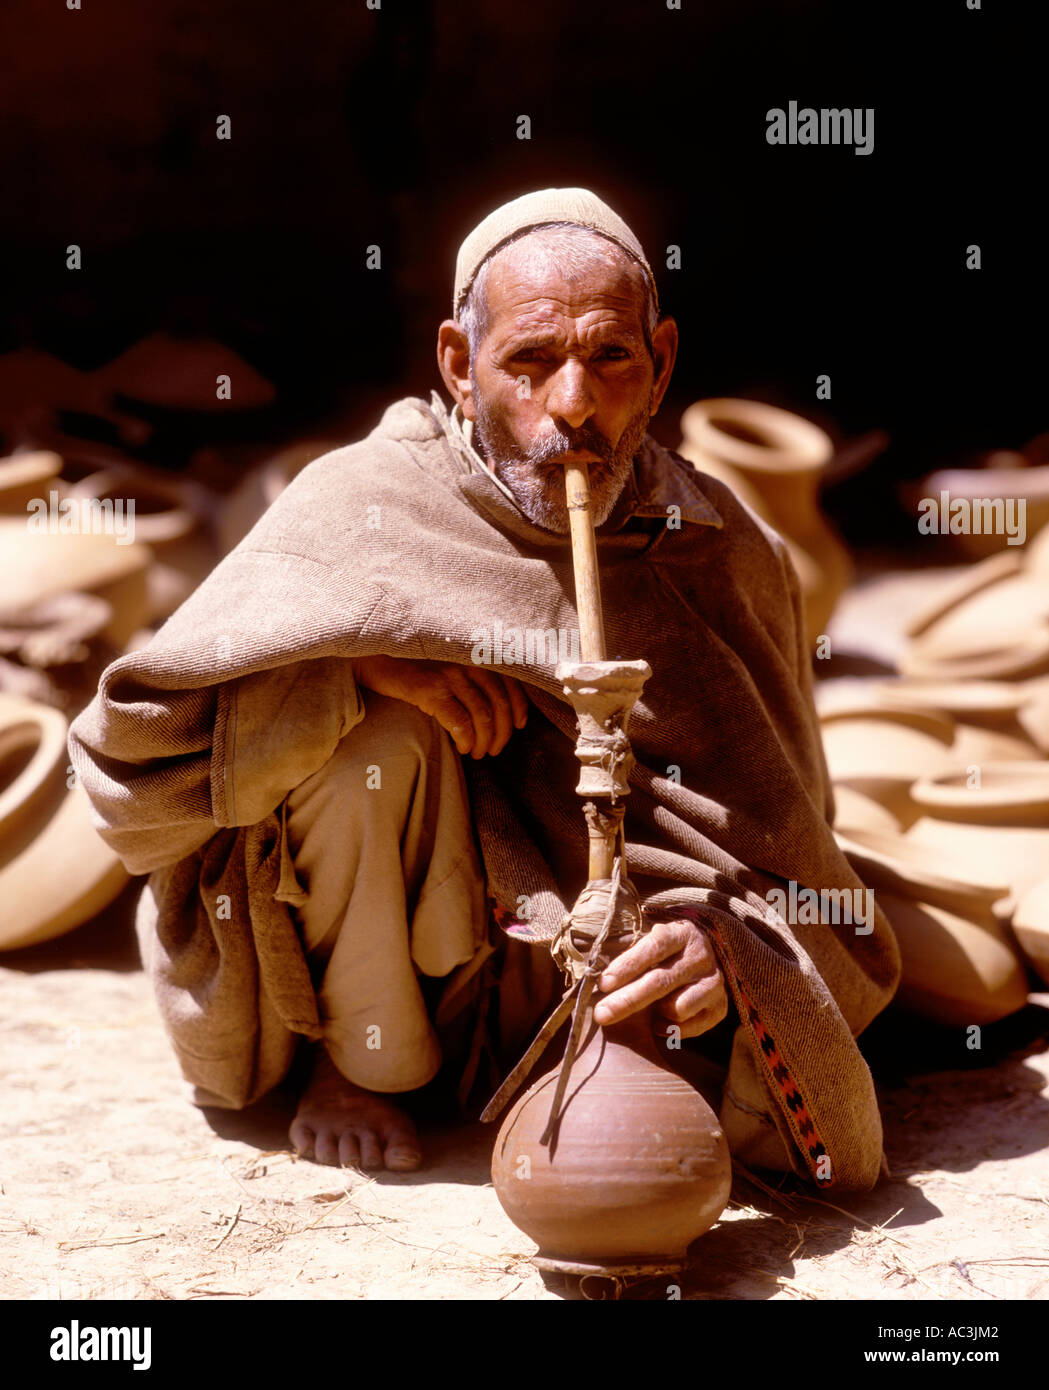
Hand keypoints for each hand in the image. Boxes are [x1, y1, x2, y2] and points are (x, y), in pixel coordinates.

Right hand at [352, 654, 527, 758]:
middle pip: (499, 704)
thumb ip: (472, 676)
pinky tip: (462, 748)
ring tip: (478, 753)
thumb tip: (496, 710)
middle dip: (502, 732)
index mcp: (476, 654)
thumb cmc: (412, 664)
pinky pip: (459, 721)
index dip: (519, 708)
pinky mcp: (429, 689)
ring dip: (484, 741)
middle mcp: (467, 661)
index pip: (511, 683)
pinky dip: (466, 739)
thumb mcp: (448, 663)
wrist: (373, 657)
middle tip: (494, 750)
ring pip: (482, 715)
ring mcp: (448, 673)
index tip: (519, 727)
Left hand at [592, 918, 727, 1038]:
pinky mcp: (720, 1007)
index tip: (603, 983)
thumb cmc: (667, 951)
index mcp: (680, 933)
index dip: (628, 965)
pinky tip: (660, 1021)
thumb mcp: (651, 941)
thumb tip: (590, 977)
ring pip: (678, 1007)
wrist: (712, 954)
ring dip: (655, 1012)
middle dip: (627, 1000)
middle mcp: (700, 956)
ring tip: (648, 1009)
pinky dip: (669, 1028)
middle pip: (660, 981)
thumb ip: (627, 955)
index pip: (654, 946)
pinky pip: (690, 1027)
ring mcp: (713, 981)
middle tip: (601, 1014)